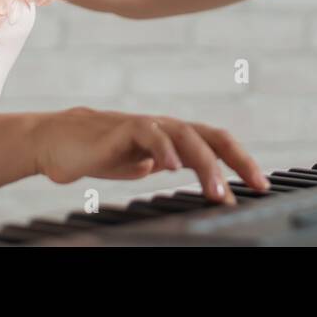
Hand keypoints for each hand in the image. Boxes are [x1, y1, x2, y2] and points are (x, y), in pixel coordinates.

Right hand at [27, 107, 269, 204]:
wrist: (56, 141)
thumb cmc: (99, 151)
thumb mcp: (140, 164)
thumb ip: (164, 166)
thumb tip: (193, 183)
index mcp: (173, 136)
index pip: (216, 143)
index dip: (241, 160)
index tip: (260, 184)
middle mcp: (165, 126)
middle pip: (210, 136)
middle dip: (236, 161)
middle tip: (252, 187)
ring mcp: (145, 125)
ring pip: (185, 135)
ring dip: (205, 164)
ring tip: (216, 191)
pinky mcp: (121, 128)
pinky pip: (148, 133)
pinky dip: (162, 149)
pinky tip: (170, 167)